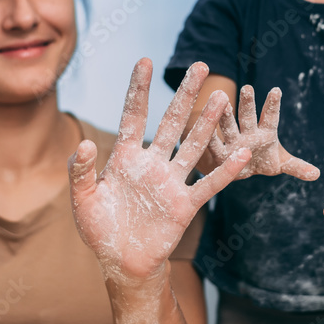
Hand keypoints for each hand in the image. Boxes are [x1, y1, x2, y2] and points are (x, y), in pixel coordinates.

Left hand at [68, 59, 250, 282]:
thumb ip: (79, 172)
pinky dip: (226, 170)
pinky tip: (243, 154)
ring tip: (221, 99)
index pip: (134, 116)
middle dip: (186, 95)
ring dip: (207, 124)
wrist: (121, 263)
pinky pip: (208, 184)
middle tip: (201, 66)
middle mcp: (151, 163)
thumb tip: (83, 143)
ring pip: (193, 146)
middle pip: (172, 122)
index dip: (139, 89)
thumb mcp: (82, 201)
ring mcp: (170, 182)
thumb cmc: (99, 230)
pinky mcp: (184, 205)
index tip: (145, 60)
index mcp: (125, 157)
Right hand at [207, 85, 318, 180]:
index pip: (271, 117)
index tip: (276, 90)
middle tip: (248, 88)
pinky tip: (201, 126)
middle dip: (248, 103)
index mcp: (266, 132)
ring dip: (225, 115)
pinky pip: (214, 144)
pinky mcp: (220, 153)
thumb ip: (296, 166)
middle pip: (248, 116)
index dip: (273, 105)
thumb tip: (317, 174)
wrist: (236, 167)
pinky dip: (209, 136)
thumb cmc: (261, 160)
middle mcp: (248, 132)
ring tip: (221, 100)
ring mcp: (233, 141)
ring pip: (228, 126)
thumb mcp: (280, 164)